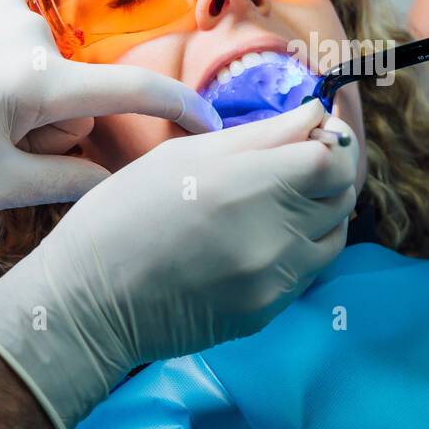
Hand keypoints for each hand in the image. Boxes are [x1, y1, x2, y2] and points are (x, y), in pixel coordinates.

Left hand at [0, 0, 220, 213]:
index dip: (181, 109)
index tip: (213, 123)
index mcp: (35, 82)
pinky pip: (20, 39)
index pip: (132, 91)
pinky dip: (2, 65)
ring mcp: (5, 6)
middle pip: (80, 91)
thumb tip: (120, 185)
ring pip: (49, 67)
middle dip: (55, 124)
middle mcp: (29, 32)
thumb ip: (65, 187)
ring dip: (26, 95)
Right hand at [0, 99, 357, 428]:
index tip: (317, 133)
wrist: (88, 303)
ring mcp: (273, 281)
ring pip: (333, 235)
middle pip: (340, 195)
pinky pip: (308, 271)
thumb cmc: (123, 215)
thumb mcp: (185, 156)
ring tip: (280, 201)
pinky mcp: (268, 312)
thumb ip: (262, 135)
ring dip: (320, 212)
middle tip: (298, 162)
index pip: (332, 160)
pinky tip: (262, 237)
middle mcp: (270, 237)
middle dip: (329, 172)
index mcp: (245, 186)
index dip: (333, 142)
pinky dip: (301, 248)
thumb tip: (316, 115)